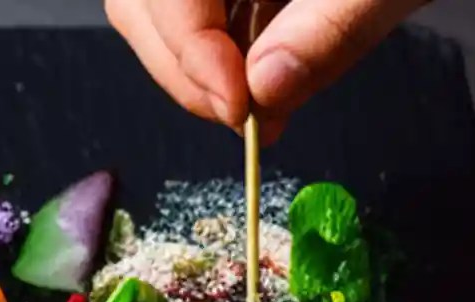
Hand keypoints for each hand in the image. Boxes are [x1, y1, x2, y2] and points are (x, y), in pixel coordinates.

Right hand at [105, 0, 428, 143]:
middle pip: (143, 1)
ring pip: (161, 8)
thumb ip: (330, 29)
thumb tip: (267, 94)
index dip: (188, 51)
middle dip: (186, 68)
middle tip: (247, 117)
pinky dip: (226, 45)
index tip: (240, 109)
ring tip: (263, 105)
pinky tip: (267, 74)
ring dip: (204, 65)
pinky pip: (205, 4)